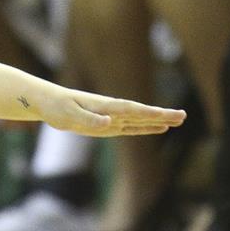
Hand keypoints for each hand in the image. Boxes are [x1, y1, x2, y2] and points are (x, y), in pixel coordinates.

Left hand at [31, 86, 185, 136]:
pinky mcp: (106, 124)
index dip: (150, 113)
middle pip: (140, 114)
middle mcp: (111, 110)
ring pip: (139, 120)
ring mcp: (110, 117)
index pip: (131, 111)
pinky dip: (145, 128)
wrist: (46, 101)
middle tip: (183, 116)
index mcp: (104, 106)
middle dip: (161, 115)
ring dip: (157, 120)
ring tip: (177, 121)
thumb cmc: (56, 106)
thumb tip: (110, 122)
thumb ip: (89, 119)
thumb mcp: (69, 115)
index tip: (168, 115)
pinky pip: (130, 127)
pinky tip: (158, 128)